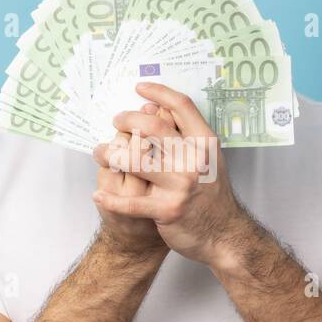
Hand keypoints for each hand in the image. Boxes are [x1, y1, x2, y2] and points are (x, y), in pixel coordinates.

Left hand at [91, 82, 251, 266]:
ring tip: (101, 153)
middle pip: (152, 127)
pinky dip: (110, 198)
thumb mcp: (208, 159)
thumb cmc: (211, 195)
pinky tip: (98, 195)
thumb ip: (186, 135)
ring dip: (110, 154)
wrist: (223, 234)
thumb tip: (158, 108)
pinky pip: (131, 202)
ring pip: (135, 160)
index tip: (139, 87)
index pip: (181, 106)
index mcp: (204, 143)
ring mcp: (180, 184)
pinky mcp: (167, 210)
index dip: (158, 93)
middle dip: (126, 121)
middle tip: (116, 122)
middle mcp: (194, 160)